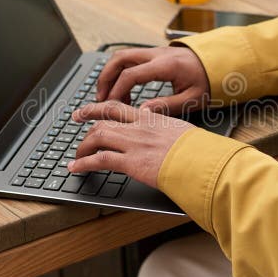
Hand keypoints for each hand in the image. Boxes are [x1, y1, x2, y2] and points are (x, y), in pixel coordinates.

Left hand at [68, 101, 193, 186]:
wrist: (202, 159)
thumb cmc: (199, 150)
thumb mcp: (182, 132)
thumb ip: (168, 131)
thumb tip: (168, 135)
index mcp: (151, 119)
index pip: (120, 108)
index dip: (101, 108)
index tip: (91, 109)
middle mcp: (139, 127)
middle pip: (104, 119)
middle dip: (86, 118)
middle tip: (76, 119)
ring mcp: (133, 143)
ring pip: (97, 137)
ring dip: (82, 147)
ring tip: (75, 156)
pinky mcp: (130, 161)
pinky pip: (99, 159)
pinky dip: (84, 163)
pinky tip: (76, 168)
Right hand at [96, 46, 209, 114]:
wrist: (218, 62)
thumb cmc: (208, 80)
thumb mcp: (192, 98)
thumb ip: (166, 106)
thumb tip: (142, 113)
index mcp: (165, 65)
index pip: (130, 74)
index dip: (117, 91)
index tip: (111, 107)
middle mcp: (156, 54)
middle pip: (119, 59)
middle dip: (105, 78)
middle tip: (100, 99)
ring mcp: (154, 52)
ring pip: (121, 56)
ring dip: (109, 74)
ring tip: (107, 96)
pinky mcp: (154, 55)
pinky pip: (129, 59)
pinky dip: (119, 73)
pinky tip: (123, 92)